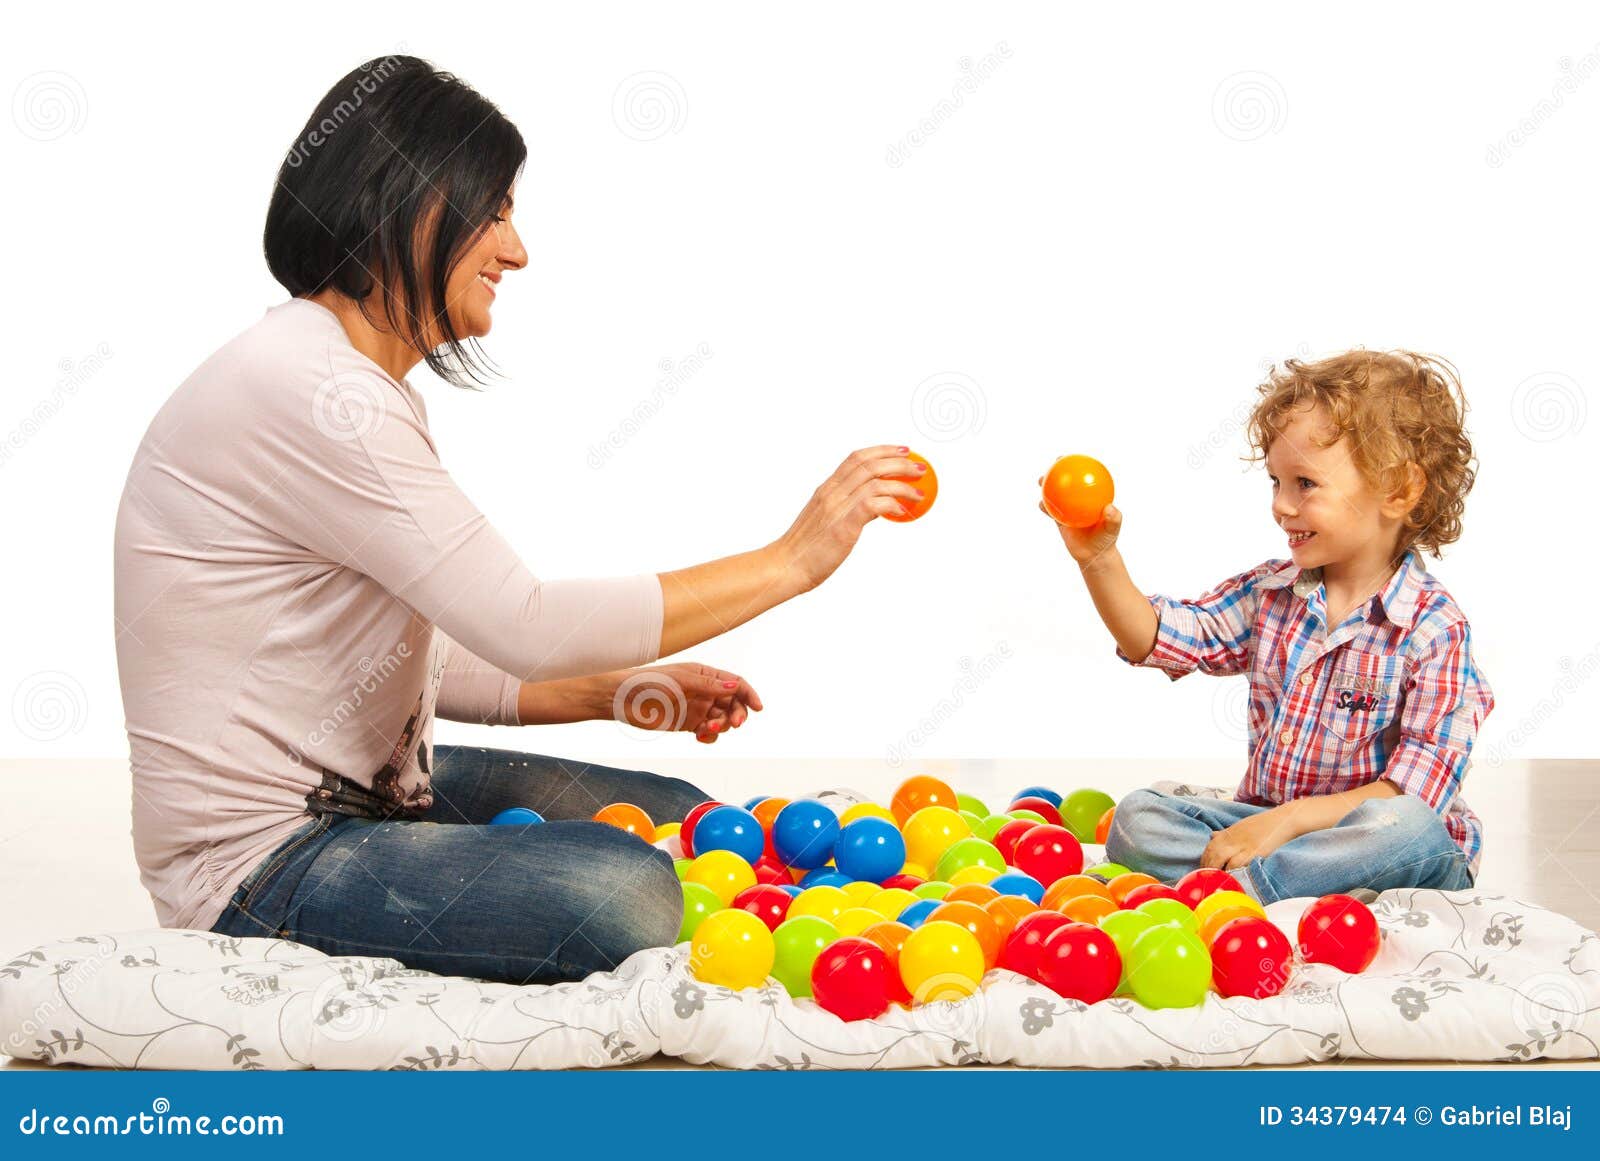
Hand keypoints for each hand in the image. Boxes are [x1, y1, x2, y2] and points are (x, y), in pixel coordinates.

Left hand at [610, 663, 762, 743]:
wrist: (622, 699)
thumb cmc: (649, 681)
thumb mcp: (681, 680)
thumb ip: (709, 685)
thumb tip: (735, 686)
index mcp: (705, 674)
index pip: (735, 683)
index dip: (749, 694)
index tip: (758, 707)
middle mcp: (704, 691)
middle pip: (733, 704)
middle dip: (737, 714)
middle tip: (733, 724)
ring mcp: (697, 708)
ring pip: (722, 720)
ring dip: (721, 726)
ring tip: (706, 729)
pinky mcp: (688, 724)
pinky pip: (708, 732)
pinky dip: (710, 736)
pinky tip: (701, 736)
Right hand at [773, 446, 928, 592]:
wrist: (785, 567)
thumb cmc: (804, 550)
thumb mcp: (825, 521)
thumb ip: (846, 509)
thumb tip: (874, 507)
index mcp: (826, 489)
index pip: (856, 458)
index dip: (882, 450)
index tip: (902, 451)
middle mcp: (831, 493)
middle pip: (870, 465)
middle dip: (899, 462)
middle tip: (920, 468)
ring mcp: (836, 508)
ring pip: (875, 482)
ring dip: (902, 484)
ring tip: (919, 492)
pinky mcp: (843, 526)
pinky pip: (873, 505)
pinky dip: (891, 503)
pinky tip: (902, 511)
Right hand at [1039, 470, 1121, 567]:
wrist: (1094, 554)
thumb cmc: (1106, 539)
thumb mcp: (1112, 529)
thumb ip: (1113, 518)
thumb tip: (1109, 508)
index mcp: (1091, 497)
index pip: (1086, 477)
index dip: (1080, 465)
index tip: (1075, 457)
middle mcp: (1079, 500)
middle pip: (1068, 482)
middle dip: (1059, 470)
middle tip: (1055, 463)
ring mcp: (1068, 509)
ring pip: (1055, 494)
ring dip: (1047, 486)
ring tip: (1041, 480)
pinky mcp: (1059, 520)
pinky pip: (1050, 511)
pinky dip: (1045, 507)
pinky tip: (1040, 504)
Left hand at [1200, 804, 1301, 869]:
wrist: (1284, 820)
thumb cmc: (1264, 824)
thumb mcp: (1241, 826)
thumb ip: (1226, 833)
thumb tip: (1212, 835)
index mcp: (1229, 832)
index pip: (1209, 847)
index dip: (1204, 859)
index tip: (1204, 869)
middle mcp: (1233, 838)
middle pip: (1212, 853)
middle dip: (1208, 867)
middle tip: (1208, 878)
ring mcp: (1243, 845)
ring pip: (1221, 858)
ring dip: (1216, 870)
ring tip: (1216, 880)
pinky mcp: (1254, 852)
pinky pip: (1237, 863)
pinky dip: (1231, 871)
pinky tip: (1230, 878)